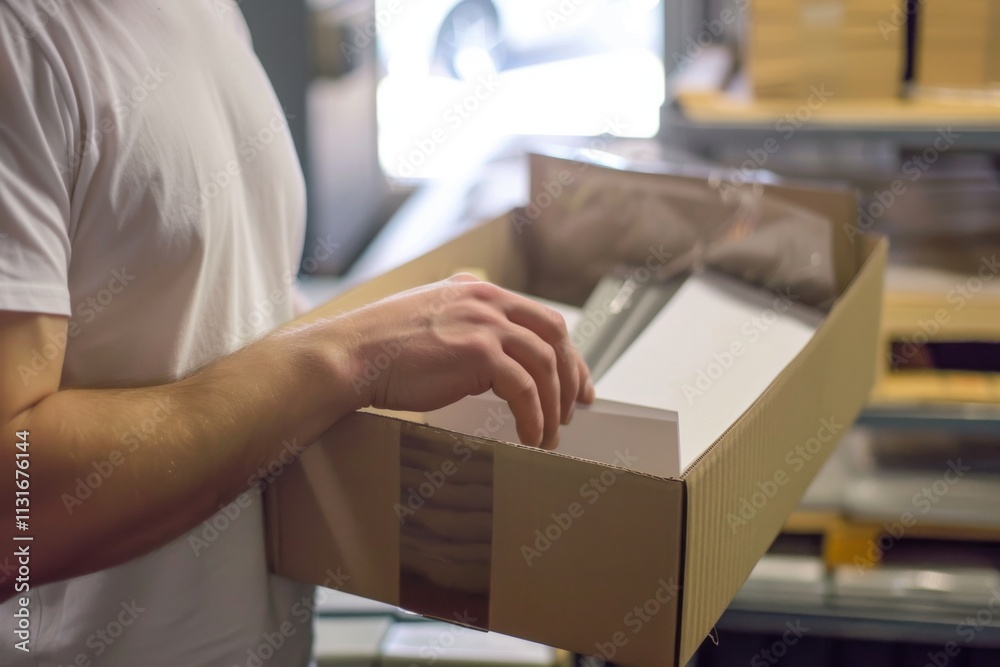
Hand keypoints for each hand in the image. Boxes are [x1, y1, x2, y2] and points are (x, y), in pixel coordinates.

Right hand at [325, 274, 594, 448]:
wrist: (349, 355)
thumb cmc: (378, 346)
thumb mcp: (428, 317)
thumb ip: (461, 323)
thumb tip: (488, 359)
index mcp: (477, 290)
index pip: (540, 317)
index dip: (564, 351)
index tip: (573, 379)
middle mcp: (486, 300)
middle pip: (554, 335)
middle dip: (571, 374)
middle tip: (577, 406)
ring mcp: (484, 324)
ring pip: (545, 364)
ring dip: (554, 404)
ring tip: (550, 434)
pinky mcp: (478, 353)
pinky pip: (524, 389)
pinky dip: (533, 417)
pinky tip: (529, 436)